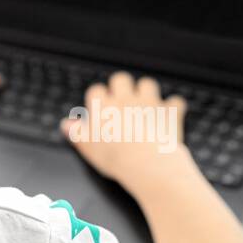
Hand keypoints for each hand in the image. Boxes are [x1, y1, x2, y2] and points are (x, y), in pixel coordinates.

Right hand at [61, 71, 194, 187]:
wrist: (148, 163)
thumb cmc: (116, 158)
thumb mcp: (89, 149)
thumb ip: (77, 133)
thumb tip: (67, 125)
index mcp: (104, 107)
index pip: (96, 91)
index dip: (97, 99)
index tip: (99, 109)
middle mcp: (126, 100)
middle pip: (121, 79)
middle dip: (121, 87)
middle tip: (121, 101)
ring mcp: (149, 103)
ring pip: (147, 84)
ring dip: (146, 91)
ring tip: (144, 104)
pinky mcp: (169, 112)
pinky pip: (175, 102)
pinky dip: (173, 107)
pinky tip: (169, 115)